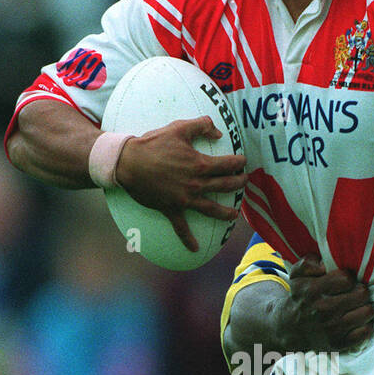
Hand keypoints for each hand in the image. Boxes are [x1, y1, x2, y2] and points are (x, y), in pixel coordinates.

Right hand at [115, 117, 246, 251]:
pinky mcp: (172, 209)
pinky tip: (196, 249)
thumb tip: (218, 132)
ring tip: (234, 215)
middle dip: (239, 183)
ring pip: (211, 210)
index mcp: (200, 165)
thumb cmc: (153, 144)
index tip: (243, 162)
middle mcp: (196, 184)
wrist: (129, 162)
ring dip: (226, 213)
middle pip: (225, 186)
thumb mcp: (178, 128)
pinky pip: (181, 228)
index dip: (238, 162)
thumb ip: (201, 125)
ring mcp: (185, 199)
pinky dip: (188, 239)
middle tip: (244, 182)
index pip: (227, 165)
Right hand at [283, 255, 373, 350]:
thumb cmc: (300, 297)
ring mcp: (332, 329)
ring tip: (356, 306)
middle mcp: (323, 310)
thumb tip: (324, 265)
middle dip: (360, 291)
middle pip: (362, 294)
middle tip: (354, 293)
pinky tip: (356, 321)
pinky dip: (365, 325)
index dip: (348, 278)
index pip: (347, 279)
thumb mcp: (297, 275)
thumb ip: (308, 262)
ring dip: (364, 307)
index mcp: (312, 291)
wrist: (290, 328)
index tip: (344, 282)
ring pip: (367, 312)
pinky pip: (365, 331)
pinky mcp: (338, 343)